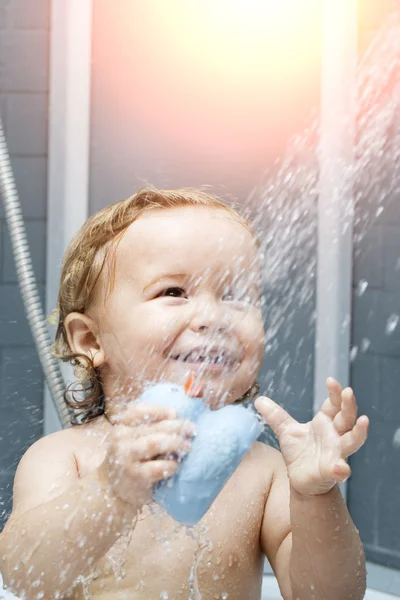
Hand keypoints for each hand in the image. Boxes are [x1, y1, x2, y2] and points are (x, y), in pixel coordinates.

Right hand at [99, 404, 194, 506]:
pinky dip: (171, 465)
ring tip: (188, 446)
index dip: (158, 410)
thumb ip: (147, 427)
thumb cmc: (129, 460)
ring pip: (156, 443)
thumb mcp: (131, 440)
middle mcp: (120, 439)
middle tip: (192, 429)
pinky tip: (176, 466)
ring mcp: (126, 458)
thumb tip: (175, 415)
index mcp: (120, 426)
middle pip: (154, 427)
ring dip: (176, 443)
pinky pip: (158, 467)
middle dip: (177, 426)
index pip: (138, 411)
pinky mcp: (134, 476)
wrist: (111, 490)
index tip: (174, 413)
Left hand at [255, 378, 368, 495]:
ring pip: (353, 441)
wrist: (301, 480)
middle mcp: (335, 436)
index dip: (335, 392)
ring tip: (364, 421)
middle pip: (347, 417)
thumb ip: (275, 415)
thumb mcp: (286, 431)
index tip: (331, 380)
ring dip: (359, 432)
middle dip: (349, 405)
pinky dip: (342, 469)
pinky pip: (341, 470)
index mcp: (325, 423)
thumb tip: (258, 399)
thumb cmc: (299, 453)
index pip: (334, 404)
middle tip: (348, 392)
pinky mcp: (332, 472)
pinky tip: (340, 468)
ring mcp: (336, 453)